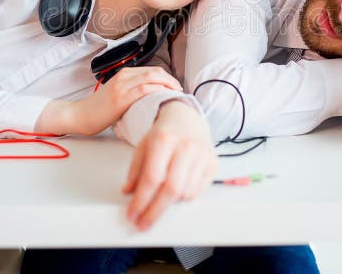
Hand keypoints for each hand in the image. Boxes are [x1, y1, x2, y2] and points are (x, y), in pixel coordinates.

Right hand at [36, 67, 181, 134]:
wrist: (80, 115)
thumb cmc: (99, 109)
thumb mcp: (117, 94)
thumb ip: (132, 91)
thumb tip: (153, 98)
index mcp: (124, 74)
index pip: (153, 70)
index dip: (168, 78)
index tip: (176, 88)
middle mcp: (124, 77)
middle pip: (156, 72)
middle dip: (172, 80)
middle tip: (180, 91)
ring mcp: (122, 86)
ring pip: (152, 78)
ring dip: (168, 86)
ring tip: (176, 96)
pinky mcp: (120, 98)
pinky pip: (144, 90)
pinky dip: (157, 92)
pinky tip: (164, 99)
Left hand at [122, 100, 217, 230]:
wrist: (187, 118)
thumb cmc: (164, 134)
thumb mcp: (143, 146)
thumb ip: (135, 170)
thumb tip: (129, 193)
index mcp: (164, 140)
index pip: (152, 177)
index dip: (141, 200)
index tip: (133, 214)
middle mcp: (186, 147)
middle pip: (171, 188)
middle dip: (155, 211)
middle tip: (144, 223)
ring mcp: (202, 155)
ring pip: (186, 193)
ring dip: (170, 204)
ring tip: (160, 200)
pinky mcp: (213, 164)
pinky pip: (198, 191)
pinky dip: (184, 197)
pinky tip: (176, 191)